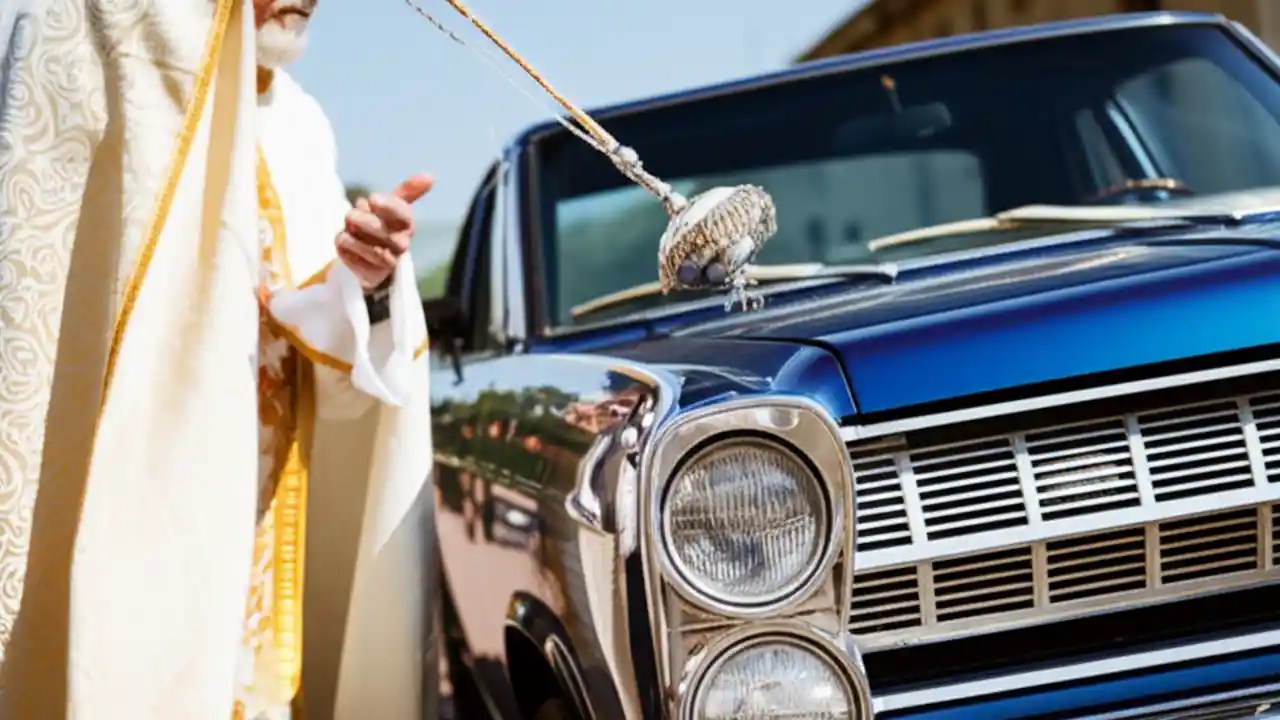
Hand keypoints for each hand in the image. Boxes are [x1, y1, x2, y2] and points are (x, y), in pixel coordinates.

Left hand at [336, 173, 433, 290]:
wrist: (369, 259)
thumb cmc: (381, 226)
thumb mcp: (391, 206)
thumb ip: (408, 191)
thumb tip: (431, 176)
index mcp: (407, 225)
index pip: (403, 214)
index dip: (387, 206)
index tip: (371, 198)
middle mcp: (401, 245)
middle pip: (382, 231)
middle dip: (361, 220)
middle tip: (350, 215)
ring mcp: (387, 263)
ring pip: (367, 247)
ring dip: (350, 236)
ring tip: (347, 231)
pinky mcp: (372, 276)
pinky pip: (354, 260)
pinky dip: (344, 249)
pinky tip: (345, 244)